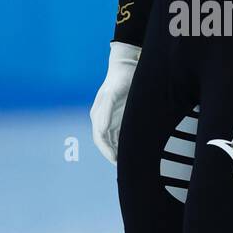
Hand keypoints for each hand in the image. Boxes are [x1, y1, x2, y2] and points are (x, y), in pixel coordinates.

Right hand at [90, 41, 140, 163]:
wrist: (126, 66)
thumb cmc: (120, 80)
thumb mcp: (113, 94)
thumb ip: (106, 112)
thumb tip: (101, 130)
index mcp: (98, 116)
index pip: (100, 139)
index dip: (106, 151)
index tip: (115, 161)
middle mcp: (103, 119)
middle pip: (106, 143)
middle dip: (113, 155)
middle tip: (125, 166)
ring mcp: (112, 118)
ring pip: (114, 140)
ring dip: (119, 151)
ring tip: (130, 161)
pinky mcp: (120, 117)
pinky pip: (121, 135)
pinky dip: (125, 143)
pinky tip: (134, 150)